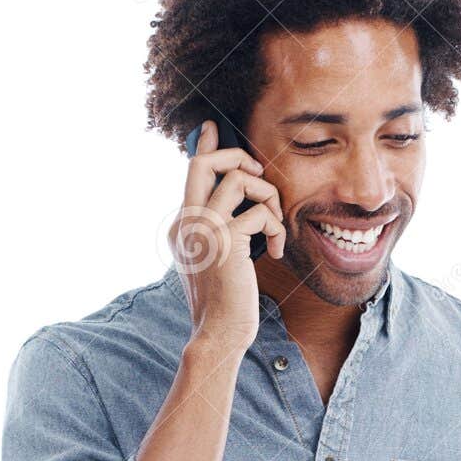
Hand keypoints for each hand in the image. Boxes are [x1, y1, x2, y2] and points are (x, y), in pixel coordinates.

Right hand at [168, 119, 286, 355]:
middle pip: (205, 162)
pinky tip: (275, 252)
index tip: (212, 127)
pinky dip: (278, 228)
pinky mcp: (225, 240)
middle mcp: (186, 221)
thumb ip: (220, 230)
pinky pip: (261, 211)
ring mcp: (203, 229)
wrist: (218, 333)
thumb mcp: (217, 260)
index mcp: (182, 224)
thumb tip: (243, 205)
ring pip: (239, 179)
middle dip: (238, 158)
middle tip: (259, 175)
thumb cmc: (225, 302)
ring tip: (276, 224)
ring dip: (269, 196)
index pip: (192, 173)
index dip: (205, 147)